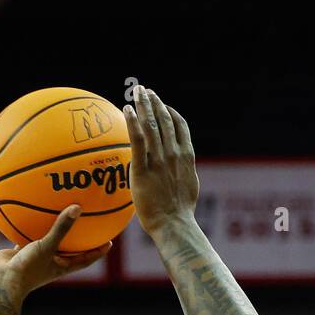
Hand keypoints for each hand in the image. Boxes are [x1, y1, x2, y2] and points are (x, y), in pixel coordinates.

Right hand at [0, 206, 111, 297]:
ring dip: (54, 229)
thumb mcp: (46, 246)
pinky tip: (30, 210)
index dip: (98, 252)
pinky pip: (27, 235)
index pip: (85, 259)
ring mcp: (35, 258)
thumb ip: (61, 228)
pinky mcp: (20, 252)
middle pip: (69, 249)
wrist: (0, 282)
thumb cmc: (27, 269)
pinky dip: (29, 225)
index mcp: (61, 267)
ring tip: (61, 211)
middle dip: (78, 238)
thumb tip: (78, 207)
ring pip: (48, 241)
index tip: (109, 242)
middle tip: (89, 223)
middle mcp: (50, 263)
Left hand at [123, 86, 198, 236]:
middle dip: (155, 101)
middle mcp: (173, 153)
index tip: (162, 103)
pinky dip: (133, 122)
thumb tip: (177, 170)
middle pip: (164, 119)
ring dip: (144, 105)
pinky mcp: (143, 169)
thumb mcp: (188, 187)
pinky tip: (127, 110)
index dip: (170, 111)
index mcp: (186, 156)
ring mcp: (159, 160)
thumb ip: (182, 172)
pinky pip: (137, 140)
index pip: (179, 125)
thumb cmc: (179, 213)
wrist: (174, 224)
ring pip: (151, 124)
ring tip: (136, 92)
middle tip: (145, 90)